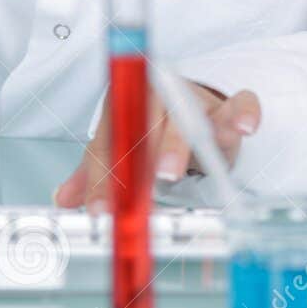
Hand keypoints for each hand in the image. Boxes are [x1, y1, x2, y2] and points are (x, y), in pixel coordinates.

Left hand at [53, 83, 261, 211]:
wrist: (186, 99)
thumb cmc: (147, 127)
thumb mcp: (119, 146)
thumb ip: (93, 172)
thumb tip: (63, 198)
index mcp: (124, 105)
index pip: (109, 139)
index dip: (102, 175)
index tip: (99, 209)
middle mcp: (156, 98)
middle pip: (147, 124)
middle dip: (140, 156)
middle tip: (137, 186)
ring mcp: (194, 101)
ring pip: (187, 118)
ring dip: (180, 144)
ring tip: (171, 171)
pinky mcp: (226, 108)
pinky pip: (238, 104)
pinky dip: (243, 113)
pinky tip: (244, 127)